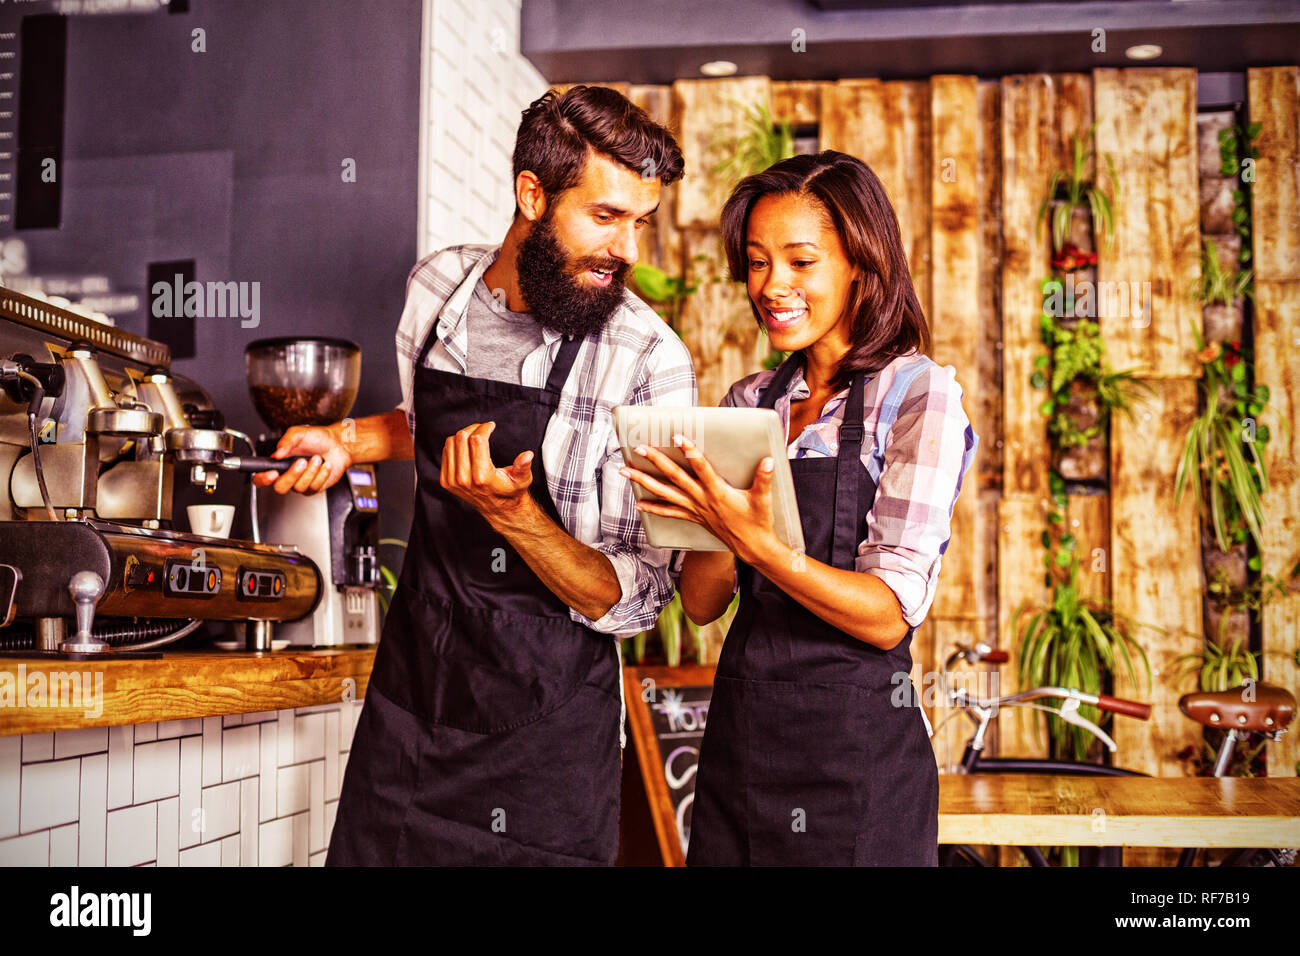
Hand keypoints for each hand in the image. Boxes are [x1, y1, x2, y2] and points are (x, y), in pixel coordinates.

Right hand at [252, 423, 351, 494]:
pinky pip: (314, 487)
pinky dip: (321, 474)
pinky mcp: (314, 487)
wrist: (337, 444)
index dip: (263, 479)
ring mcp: (301, 483)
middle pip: (280, 487)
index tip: (272, 473)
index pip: (261, 477)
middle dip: (292, 475)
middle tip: (302, 461)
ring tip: (317, 458)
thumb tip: (277, 453)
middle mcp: (288, 475)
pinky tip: (325, 464)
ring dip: (311, 471)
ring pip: (299, 487)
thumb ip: (286, 442)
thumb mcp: (299, 434)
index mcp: (279, 463)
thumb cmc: (317, 438)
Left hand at [440, 421, 534, 524]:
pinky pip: (445, 452)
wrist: (499, 509)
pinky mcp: (446, 481)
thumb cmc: (511, 491)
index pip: (477, 440)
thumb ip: (523, 467)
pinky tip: (467, 447)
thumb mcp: (522, 480)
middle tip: (483, 429)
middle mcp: (464, 479)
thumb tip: (527, 455)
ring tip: (475, 437)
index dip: (484, 428)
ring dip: (464, 435)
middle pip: (461, 438)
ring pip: (451, 443)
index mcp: (482, 476)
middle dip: (474, 428)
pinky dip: (455, 445)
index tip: (491, 426)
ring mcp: (453, 480)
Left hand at [619, 434, 783, 565]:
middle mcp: (702, 500)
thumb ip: (764, 479)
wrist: (753, 547)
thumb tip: (768, 460)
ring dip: (643, 482)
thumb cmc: (758, 522)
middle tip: (639, 448)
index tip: (677, 437)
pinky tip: (639, 505)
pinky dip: (653, 509)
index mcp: (718, 492)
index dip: (689, 452)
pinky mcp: (694, 518)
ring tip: (625, 472)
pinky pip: (669, 513)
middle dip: (655, 461)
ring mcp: (695, 510)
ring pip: (664, 494)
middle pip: (674, 477)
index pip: (701, 468)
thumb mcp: (763, 500)